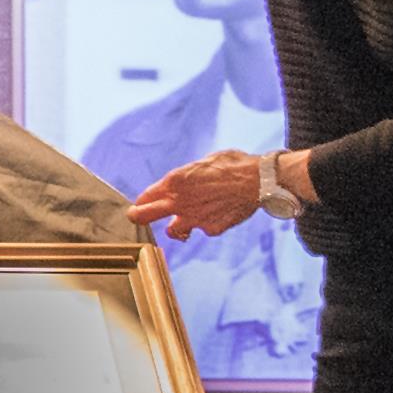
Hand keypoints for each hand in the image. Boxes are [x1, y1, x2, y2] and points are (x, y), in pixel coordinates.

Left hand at [128, 150, 262, 239]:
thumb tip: (184, 181)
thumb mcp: (204, 162)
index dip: (143, 200)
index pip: (147, 195)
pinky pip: (203, 229)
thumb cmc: (233, 165)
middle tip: (134, 217)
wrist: (258, 181)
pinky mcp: (210, 229)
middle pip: (144, 216)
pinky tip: (218, 214)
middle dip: (137, 216)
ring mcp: (194, 219)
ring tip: (181, 223)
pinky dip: (207, 224)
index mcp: (175, 181)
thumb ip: (188, 176)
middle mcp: (179, 202)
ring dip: (175, 227)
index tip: (141, 202)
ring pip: (173, 230)